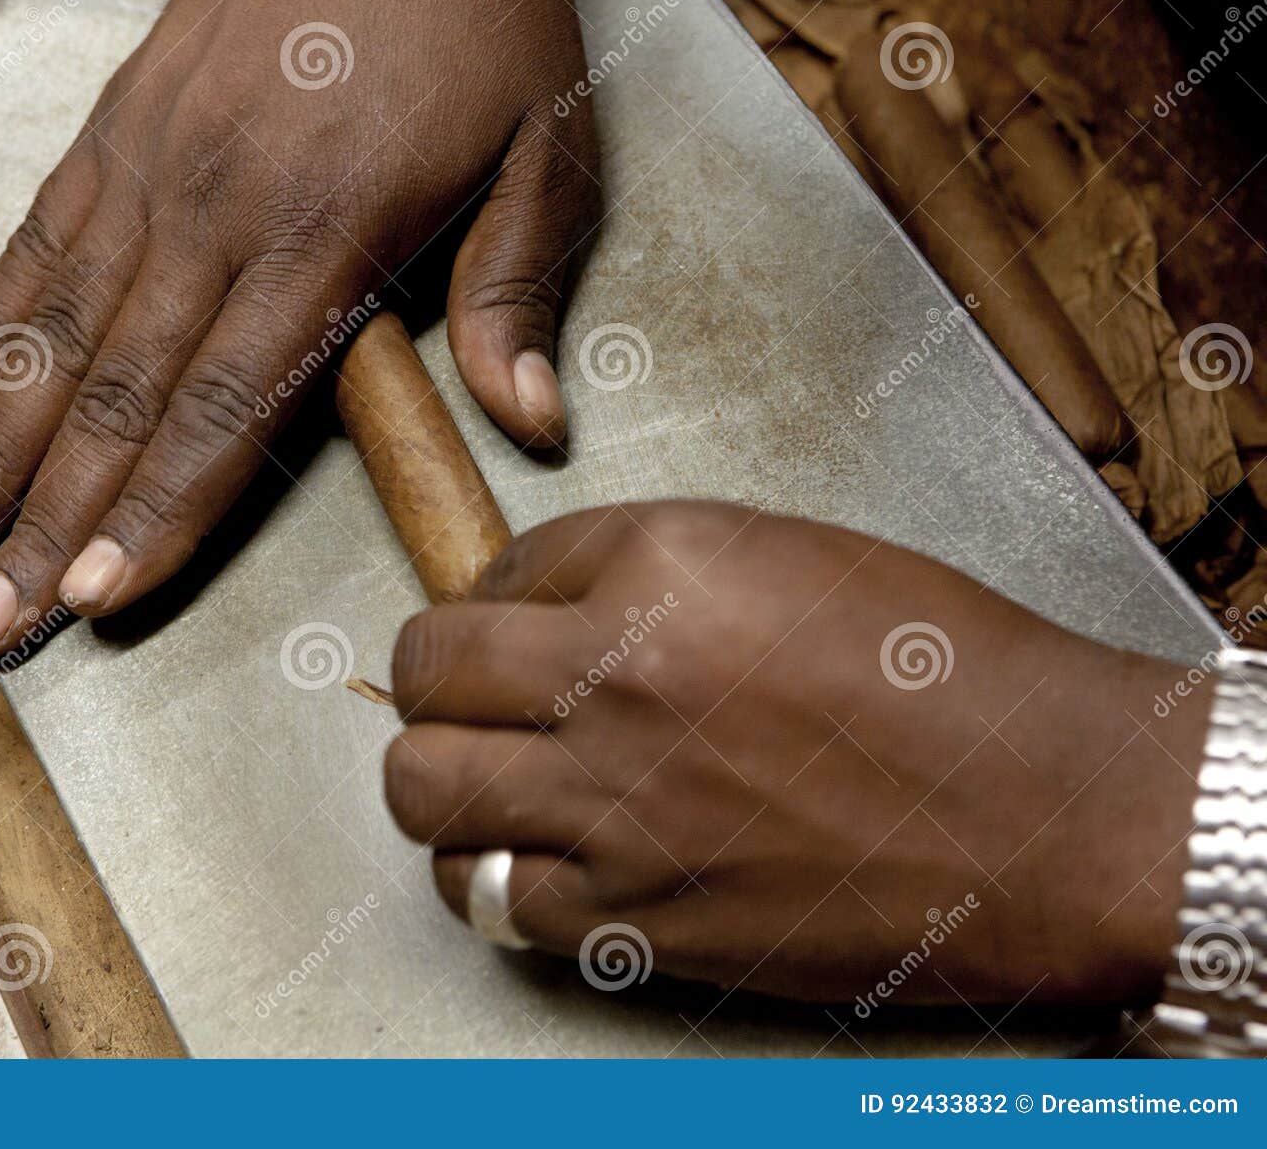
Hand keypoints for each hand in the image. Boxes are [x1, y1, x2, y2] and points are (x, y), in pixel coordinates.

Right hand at [0, 0, 596, 653]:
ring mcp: (153, 162)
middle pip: (120, 397)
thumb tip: (523, 425)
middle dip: (46, 520)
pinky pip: (36, 241)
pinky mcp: (118, 123)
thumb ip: (515, 292)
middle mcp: (217, 210)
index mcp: (327, 234)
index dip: (159, 514)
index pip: (226, 409)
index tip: (97, 598)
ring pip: (56, 331)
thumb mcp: (549, 151)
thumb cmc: (484, 21)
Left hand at [384, 501, 1209, 1005]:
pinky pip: (485, 896)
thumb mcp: (796, 558)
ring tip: (486, 776)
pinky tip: (529, 857)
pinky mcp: (637, 917)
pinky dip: (489, 874)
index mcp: (663, 564)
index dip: (495, 599)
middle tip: (474, 695)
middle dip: (438, 679)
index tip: (511, 625)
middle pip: (425, 672)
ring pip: (423, 788)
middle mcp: (618, 677)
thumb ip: (653, 569)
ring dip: (443, 776)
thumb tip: (548, 601)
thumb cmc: (952, 675)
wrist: (1052, 814)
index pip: (497, 568)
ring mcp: (617, 805)